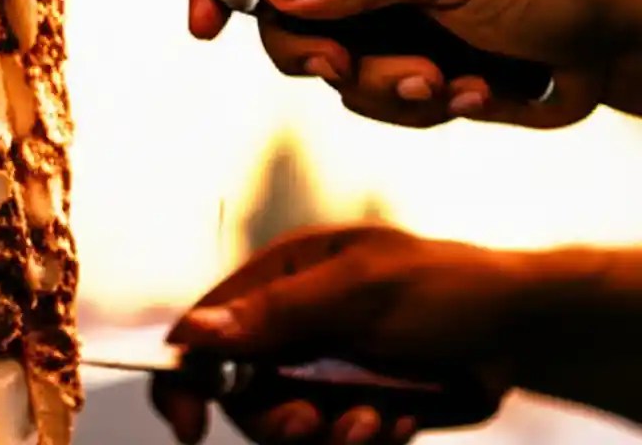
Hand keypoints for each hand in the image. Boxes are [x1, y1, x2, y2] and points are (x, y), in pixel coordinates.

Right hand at [151, 226, 530, 444]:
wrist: (523, 330)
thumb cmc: (446, 286)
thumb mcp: (359, 291)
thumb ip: (277, 313)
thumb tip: (197, 332)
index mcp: (279, 280)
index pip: (204, 330)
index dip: (185, 378)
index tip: (191, 426)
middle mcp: (290, 328)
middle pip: (238, 393)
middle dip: (275, 419)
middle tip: (314, 422)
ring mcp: (321, 369)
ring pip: (285, 427)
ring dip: (328, 435)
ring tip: (377, 419)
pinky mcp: (353, 405)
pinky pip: (334, 443)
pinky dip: (366, 440)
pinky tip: (402, 415)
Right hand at [189, 0, 641, 128]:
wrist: (607, 49)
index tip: (202, 22)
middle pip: (280, 15)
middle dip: (314, 52)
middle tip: (342, 68)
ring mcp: (380, 20)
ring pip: (327, 70)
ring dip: (385, 86)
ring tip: (445, 80)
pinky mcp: (402, 68)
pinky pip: (370, 102)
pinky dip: (417, 106)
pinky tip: (471, 89)